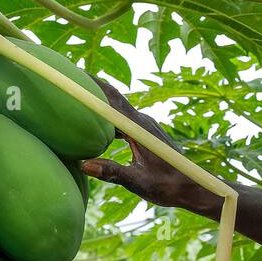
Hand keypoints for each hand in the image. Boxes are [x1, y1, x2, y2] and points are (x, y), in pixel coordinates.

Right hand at [80, 80, 225, 214]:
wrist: (193, 186)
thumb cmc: (169, 186)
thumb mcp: (139, 182)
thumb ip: (112, 172)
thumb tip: (83, 165)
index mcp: (139, 128)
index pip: (111, 100)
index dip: (91, 86)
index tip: (72, 74)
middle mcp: (143, 122)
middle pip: (113, 98)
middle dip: (92, 87)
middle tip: (69, 78)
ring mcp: (146, 126)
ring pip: (118, 108)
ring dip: (100, 101)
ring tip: (77, 96)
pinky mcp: (147, 133)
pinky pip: (123, 119)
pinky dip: (108, 116)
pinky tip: (95, 123)